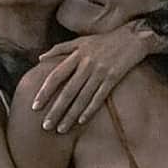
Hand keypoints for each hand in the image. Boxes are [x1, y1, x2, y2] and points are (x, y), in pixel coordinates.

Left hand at [30, 21, 151, 132]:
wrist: (133, 37)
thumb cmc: (104, 40)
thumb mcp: (80, 40)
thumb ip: (60, 49)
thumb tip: (40, 58)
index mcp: (76, 55)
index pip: (56, 76)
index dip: (44, 92)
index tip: (35, 106)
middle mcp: (87, 64)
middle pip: (67, 91)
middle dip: (55, 110)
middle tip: (45, 126)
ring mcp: (100, 72)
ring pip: (82, 98)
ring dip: (70, 115)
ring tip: (61, 129)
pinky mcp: (113, 78)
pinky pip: (99, 98)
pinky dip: (90, 110)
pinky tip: (81, 122)